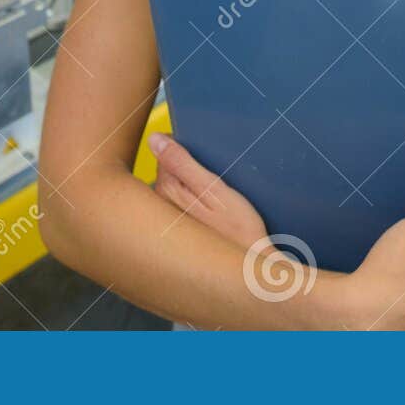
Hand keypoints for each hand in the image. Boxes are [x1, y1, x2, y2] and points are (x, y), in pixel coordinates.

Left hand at [148, 132, 267, 249]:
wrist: (249, 266)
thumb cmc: (237, 228)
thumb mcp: (214, 189)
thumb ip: (182, 163)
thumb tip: (154, 139)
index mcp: (166, 189)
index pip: (164, 152)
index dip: (186, 148)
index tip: (205, 159)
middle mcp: (160, 205)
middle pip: (166, 169)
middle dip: (185, 168)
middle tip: (212, 184)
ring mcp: (167, 219)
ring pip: (173, 186)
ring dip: (189, 185)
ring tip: (214, 200)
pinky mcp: (177, 230)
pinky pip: (179, 204)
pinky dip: (192, 202)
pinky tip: (210, 215)